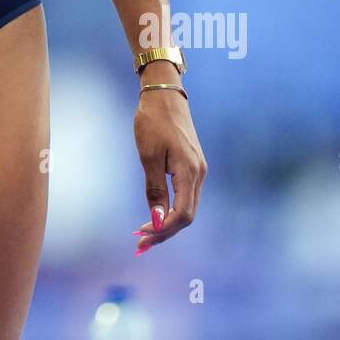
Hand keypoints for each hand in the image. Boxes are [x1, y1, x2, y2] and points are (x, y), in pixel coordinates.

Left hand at [132, 83, 206, 253]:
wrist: (164, 94)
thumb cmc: (153, 121)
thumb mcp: (149, 155)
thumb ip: (155, 189)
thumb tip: (158, 221)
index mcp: (190, 172)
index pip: (183, 215)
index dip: (163, 229)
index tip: (141, 234)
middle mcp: (199, 174)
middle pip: (186, 216)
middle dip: (164, 233)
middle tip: (139, 245)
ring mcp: (198, 170)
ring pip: (186, 208)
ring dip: (167, 224)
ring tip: (145, 236)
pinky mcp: (192, 166)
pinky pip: (185, 197)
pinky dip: (171, 210)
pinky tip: (156, 216)